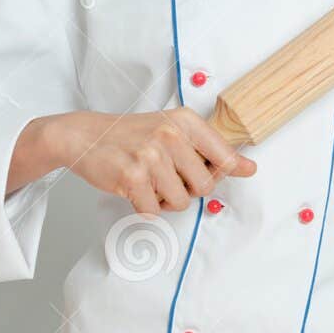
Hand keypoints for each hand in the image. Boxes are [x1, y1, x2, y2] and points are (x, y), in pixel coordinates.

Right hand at [55, 107, 256, 215]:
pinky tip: (134, 187)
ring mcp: (151, 156)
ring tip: (149, 181)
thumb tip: (249, 168)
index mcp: (185, 121)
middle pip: (205, 187)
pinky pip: (153, 211)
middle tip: (168, 177)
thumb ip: (211, 148)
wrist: (84, 135)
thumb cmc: (131, 134)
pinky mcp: (132, 177)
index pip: (226, 157)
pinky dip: (144, 206)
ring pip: (180, 202)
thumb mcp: (173, 129)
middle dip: (188, 190)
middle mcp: (171, 135)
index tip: (213, 173)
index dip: (222, 173)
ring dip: (165, 200)